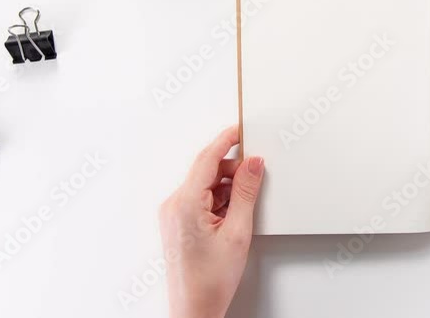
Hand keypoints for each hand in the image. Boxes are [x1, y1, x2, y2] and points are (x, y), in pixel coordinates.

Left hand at [159, 125, 264, 317]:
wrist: (194, 309)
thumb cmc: (210, 280)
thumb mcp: (237, 231)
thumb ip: (246, 192)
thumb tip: (253, 164)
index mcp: (185, 203)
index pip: (207, 159)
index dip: (225, 140)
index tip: (240, 129)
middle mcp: (174, 205)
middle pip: (207, 171)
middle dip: (232, 171)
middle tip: (255, 178)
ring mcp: (174, 215)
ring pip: (206, 186)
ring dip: (227, 189)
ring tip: (242, 214)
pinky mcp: (178, 223)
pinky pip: (201, 199)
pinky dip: (219, 201)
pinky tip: (232, 218)